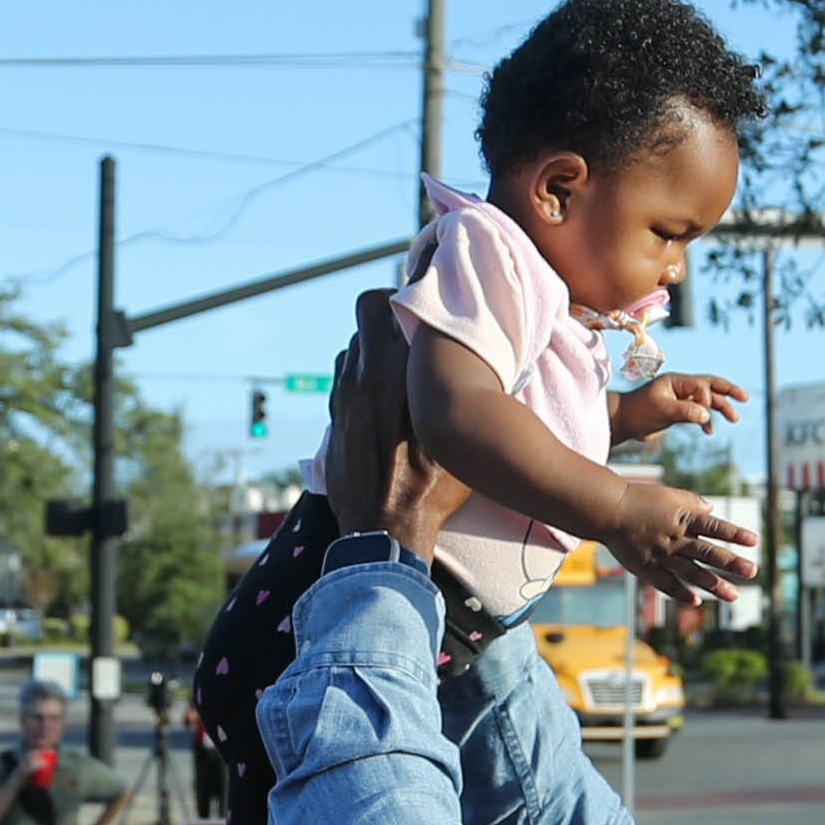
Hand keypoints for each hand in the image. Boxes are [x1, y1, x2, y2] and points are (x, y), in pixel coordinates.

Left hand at [322, 287, 472, 554]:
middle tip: (408, 329)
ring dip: (371, 347)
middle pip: (365, 308)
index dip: (408, 297)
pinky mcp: (333, 417)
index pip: (389, 300)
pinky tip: (378, 400)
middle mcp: (364, 373)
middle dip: (385, 311)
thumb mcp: (461, 435)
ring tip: (395, 368)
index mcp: (397, 367)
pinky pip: (342, 379)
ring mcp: (343, 394)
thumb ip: (466, 394)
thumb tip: (490, 374)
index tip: (426, 307)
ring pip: (352, 346)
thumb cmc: (431, 487)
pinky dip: (359, 378)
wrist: (383, 527)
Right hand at [602, 481, 759, 602]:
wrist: (607, 511)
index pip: (714, 527)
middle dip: (731, 563)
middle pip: (708, 552)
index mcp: (684, 519)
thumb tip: (711, 509)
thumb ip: (692, 503)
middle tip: (752, 572)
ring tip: (734, 595)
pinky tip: (697, 602)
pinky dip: (681, 593)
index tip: (754, 541)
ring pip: (691, 572)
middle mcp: (676, 539)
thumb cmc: (640, 499)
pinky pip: (666, 584)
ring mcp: (661, 556)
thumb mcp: (670, 496)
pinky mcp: (646, 568)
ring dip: (714, 584)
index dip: (734, 534)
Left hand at [613, 369, 747, 440]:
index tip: (702, 416)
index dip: (707, 399)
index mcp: (676, 381)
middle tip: (745, 398)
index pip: (702, 385)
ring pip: (706, 400)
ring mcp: (679, 398)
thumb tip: (706, 414)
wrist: (623, 421)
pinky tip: (709, 430)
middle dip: (728, 391)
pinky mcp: (677, 411)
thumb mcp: (661, 410)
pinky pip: (697, 412)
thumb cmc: (638, 411)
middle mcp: (680, 387)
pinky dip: (705, 419)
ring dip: (720, 408)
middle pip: (710, 386)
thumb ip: (684, 411)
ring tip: (734, 418)